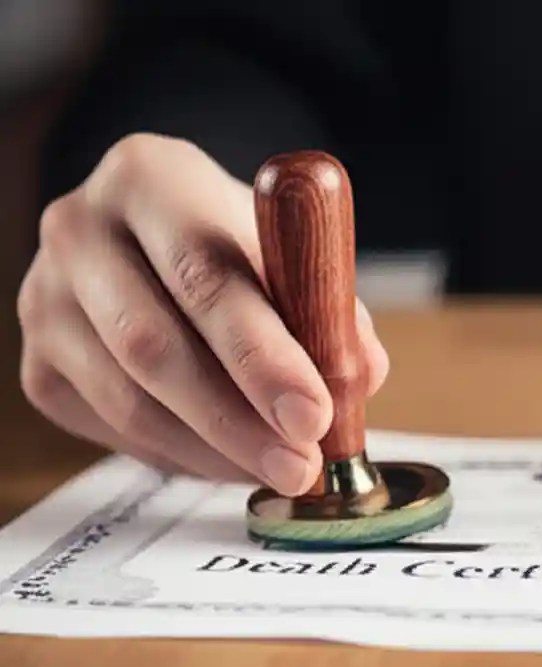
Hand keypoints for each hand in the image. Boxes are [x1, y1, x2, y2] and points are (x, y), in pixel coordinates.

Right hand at [18, 133, 388, 494]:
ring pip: (130, 401)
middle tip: (302, 462)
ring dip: (217, 450)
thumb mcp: (294, 253)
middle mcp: (78, 228)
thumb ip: (331, 309)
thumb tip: (358, 378)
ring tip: (282, 468)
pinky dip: (183, 456)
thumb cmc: (240, 244)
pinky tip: (234, 459)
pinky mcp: (38, 364)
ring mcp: (44, 298)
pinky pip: (113, 430)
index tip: (314, 413)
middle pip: (155, 346)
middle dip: (240, 420)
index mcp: (149, 177)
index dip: (262, 355)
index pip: (204, 276)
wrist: (162, 240)